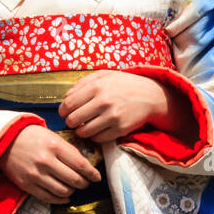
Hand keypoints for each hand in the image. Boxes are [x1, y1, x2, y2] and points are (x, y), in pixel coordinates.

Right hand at [0, 124, 102, 203]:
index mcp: (55, 146)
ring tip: (73, 187)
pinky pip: (48, 198)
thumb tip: (85, 164)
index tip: (97, 177)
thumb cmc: (30, 136)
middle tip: (85, 182)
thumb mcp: (51, 136)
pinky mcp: (27, 185)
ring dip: (72, 191)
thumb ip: (67, 149)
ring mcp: (36, 175)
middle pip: (74, 180)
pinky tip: (64, 196)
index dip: (92, 173)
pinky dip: (60, 199)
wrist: (3, 141)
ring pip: (63, 191)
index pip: (81, 165)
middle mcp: (46, 161)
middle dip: (84, 183)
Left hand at [58, 70, 187, 142]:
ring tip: (85, 126)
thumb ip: (83, 83)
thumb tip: (66, 97)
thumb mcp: (104, 75)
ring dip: (81, 130)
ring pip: (84, 132)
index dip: (62, 111)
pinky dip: (94, 136)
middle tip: (74, 120)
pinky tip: (97, 129)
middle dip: (70, 122)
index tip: (64, 113)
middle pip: (73, 120)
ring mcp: (112, 117)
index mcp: (97, 87)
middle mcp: (103, 102)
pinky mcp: (120, 129)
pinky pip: (98, 138)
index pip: (69, 104)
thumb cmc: (124, 84)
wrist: (150, 96)